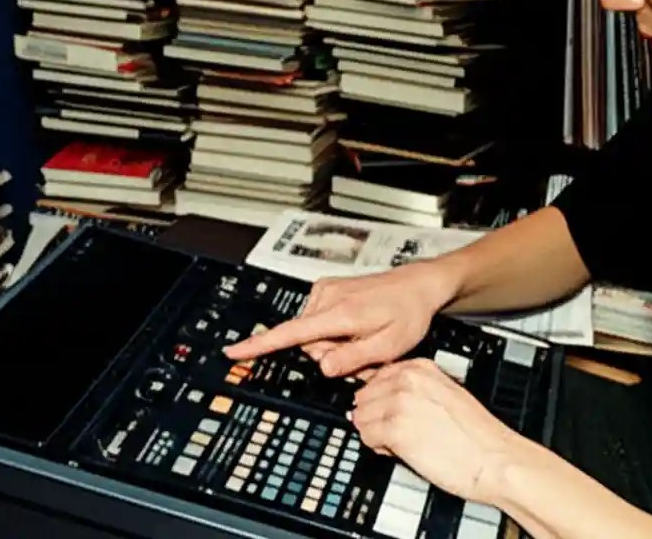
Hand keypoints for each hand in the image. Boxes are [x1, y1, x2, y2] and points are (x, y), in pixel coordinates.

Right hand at [221, 259, 462, 376]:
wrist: (418, 285)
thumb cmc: (408, 314)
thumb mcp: (388, 347)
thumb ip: (353, 359)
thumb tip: (322, 366)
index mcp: (339, 313)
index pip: (290, 333)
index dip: (260, 345)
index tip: (233, 351)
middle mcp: (327, 297)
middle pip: (308, 343)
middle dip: (331, 356)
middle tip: (365, 355)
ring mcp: (326, 291)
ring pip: (313, 334)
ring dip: (335, 344)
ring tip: (366, 339)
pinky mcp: (328, 289)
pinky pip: (319, 321)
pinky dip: (335, 331)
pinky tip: (359, 329)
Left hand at [350, 358, 526, 505]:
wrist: (496, 459)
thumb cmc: (478, 435)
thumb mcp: (446, 394)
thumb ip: (415, 390)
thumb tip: (386, 398)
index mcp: (421, 368)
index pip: (376, 377)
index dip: (381, 400)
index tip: (389, 412)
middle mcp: (407, 380)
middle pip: (364, 397)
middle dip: (376, 416)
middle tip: (398, 431)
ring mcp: (399, 403)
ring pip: (361, 417)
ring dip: (376, 433)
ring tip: (402, 442)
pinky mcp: (394, 429)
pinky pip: (366, 437)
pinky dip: (379, 448)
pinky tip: (402, 451)